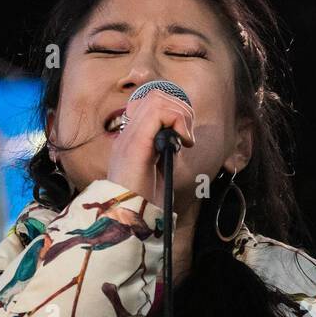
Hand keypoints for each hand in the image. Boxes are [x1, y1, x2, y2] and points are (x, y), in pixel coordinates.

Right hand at [106, 88, 195, 203]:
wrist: (130, 222)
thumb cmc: (145, 203)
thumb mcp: (159, 170)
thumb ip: (165, 151)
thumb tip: (180, 136)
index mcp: (132, 139)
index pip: (150, 101)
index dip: (173, 108)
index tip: (184, 134)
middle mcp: (128, 133)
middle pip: (155, 95)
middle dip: (180, 109)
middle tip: (187, 136)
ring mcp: (129, 137)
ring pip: (156, 98)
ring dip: (180, 114)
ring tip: (185, 139)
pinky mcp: (135, 144)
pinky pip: (157, 112)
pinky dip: (177, 120)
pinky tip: (182, 142)